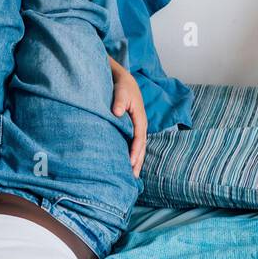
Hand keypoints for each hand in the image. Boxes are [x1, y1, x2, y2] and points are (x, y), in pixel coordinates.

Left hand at [108, 57, 146, 177]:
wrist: (123, 80)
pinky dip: (131, 155)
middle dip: (137, 162)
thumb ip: (119, 101)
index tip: (131, 163)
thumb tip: (116, 112)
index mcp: (140, 119)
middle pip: (141, 147)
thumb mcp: (120, 91)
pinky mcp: (131, 128)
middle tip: (132, 177)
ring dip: (136, 161)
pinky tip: (127, 165)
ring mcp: (136, 128)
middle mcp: (140, 125)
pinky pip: (132, 144)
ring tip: (131, 177)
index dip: (135, 151)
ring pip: (138, 148)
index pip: (138, 138)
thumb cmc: (122, 86)